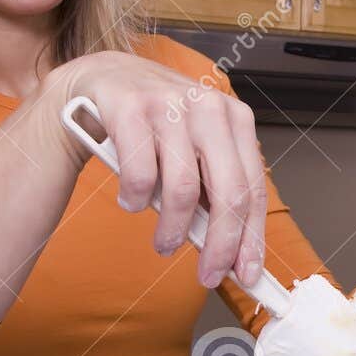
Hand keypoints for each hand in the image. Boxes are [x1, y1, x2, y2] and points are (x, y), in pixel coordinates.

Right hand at [53, 52, 266, 288]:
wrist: (102, 81)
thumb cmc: (154, 124)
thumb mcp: (194, 148)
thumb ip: (213, 188)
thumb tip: (231, 249)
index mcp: (235, 118)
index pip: (254, 188)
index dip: (252, 237)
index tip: (247, 274)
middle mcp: (209, 107)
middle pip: (229, 192)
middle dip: (220, 245)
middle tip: (208, 274)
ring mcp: (171, 105)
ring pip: (184, 189)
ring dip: (173, 229)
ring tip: (164, 244)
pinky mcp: (132, 108)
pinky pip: (140, 174)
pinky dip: (136, 200)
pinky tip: (131, 202)